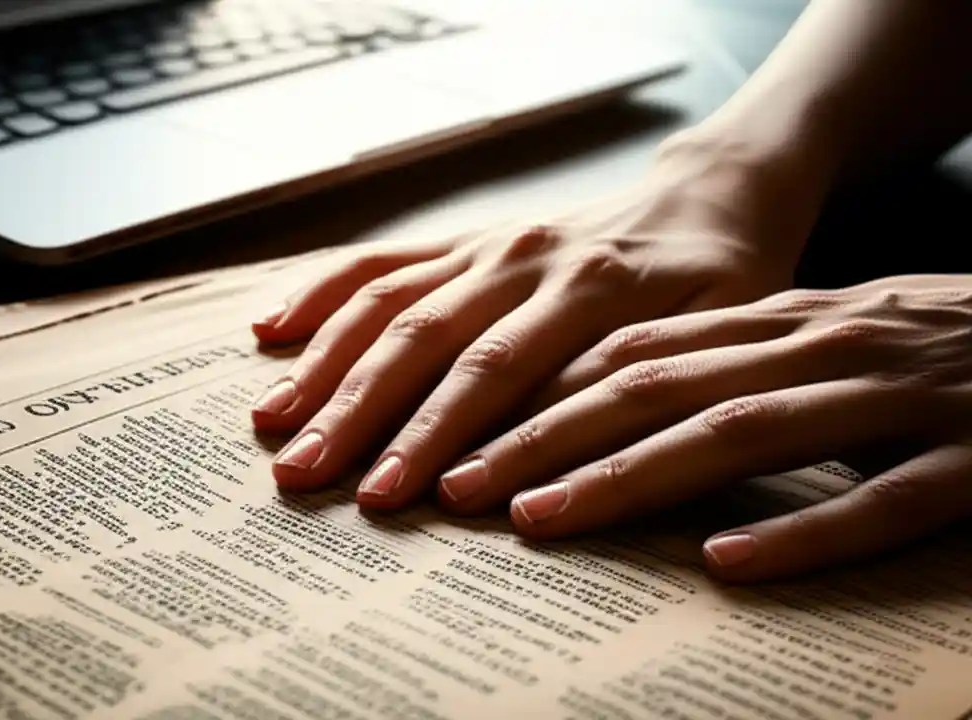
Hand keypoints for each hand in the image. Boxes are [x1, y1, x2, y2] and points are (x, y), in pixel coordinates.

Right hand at [250, 151, 809, 513]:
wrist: (710, 201)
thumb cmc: (724, 287)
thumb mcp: (720, 338)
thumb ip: (639, 386)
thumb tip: (556, 467)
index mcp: (591, 286)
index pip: (497, 371)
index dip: (436, 434)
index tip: (388, 496)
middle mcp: (524, 257)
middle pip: (422, 339)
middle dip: (355, 412)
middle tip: (302, 477)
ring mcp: (486, 244)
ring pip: (387, 300)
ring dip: (323, 364)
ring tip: (271, 425)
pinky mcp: (463, 239)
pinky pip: (381, 260)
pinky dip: (321, 292)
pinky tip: (270, 330)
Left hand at [451, 276, 971, 581]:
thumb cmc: (934, 348)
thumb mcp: (821, 338)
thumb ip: (727, 362)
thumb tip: (610, 400)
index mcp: (783, 322)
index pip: (635, 352)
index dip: (539, 398)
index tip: (456, 442)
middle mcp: (825, 347)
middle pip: (660, 388)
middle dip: (547, 439)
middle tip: (457, 489)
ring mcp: (900, 400)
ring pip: (744, 433)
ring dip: (631, 479)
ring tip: (541, 520)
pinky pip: (886, 501)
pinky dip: (805, 531)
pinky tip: (732, 566)